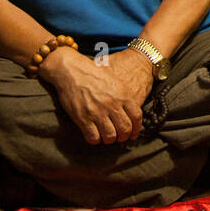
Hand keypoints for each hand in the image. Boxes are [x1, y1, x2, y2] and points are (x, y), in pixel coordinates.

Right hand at [39, 47, 155, 144]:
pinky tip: (94, 136)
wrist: (73, 71)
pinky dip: (95, 140)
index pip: (136, 117)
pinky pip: (93, 137)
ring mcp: (97, 112)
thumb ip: (125, 96)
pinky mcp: (83, 118)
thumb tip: (132, 111)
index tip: (133, 134)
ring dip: (109, 139)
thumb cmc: (95, 74)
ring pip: (110, 136)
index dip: (136, 129)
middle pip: (125, 129)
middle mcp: (112, 105)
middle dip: (123, 137)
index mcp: (123, 95)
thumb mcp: (116, 81)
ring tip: (106, 137)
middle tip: (119, 138)